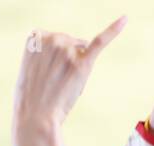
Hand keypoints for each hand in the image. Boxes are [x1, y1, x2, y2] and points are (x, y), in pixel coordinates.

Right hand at [13, 16, 124, 131]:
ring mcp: (68, 51)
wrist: (36, 118)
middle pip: (70, 43)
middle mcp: (52, 39)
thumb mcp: (29, 67)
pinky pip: (100, 41)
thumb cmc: (31, 98)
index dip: (53, 59)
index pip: (54, 40)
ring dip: (77, 66)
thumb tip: (64, 54)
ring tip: (63, 85)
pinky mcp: (84, 63)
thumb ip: (43, 54)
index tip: (43, 74)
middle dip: (67, 62)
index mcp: (35, 36)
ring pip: (82, 50)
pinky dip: (114, 29)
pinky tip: (125, 20)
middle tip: (53, 84)